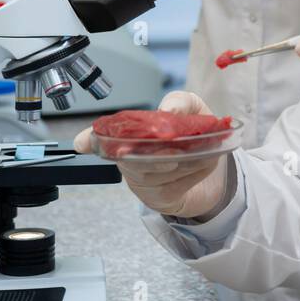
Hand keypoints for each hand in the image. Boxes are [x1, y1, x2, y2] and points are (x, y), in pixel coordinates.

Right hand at [74, 91, 230, 218]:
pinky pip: (170, 187)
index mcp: (132, 136)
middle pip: (130, 157)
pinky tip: (202, 164)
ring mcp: (143, 183)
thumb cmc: (196, 136)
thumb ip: (180, 102)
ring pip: (151, 172)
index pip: (102, 139)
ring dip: (173, 161)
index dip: (90, 140)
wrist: (217, 172)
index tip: (81, 143)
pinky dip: (189, 174)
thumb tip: (169, 110)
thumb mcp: (192, 109)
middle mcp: (131, 161)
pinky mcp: (160, 198)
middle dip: (147, 149)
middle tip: (167, 140)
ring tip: (191, 152)